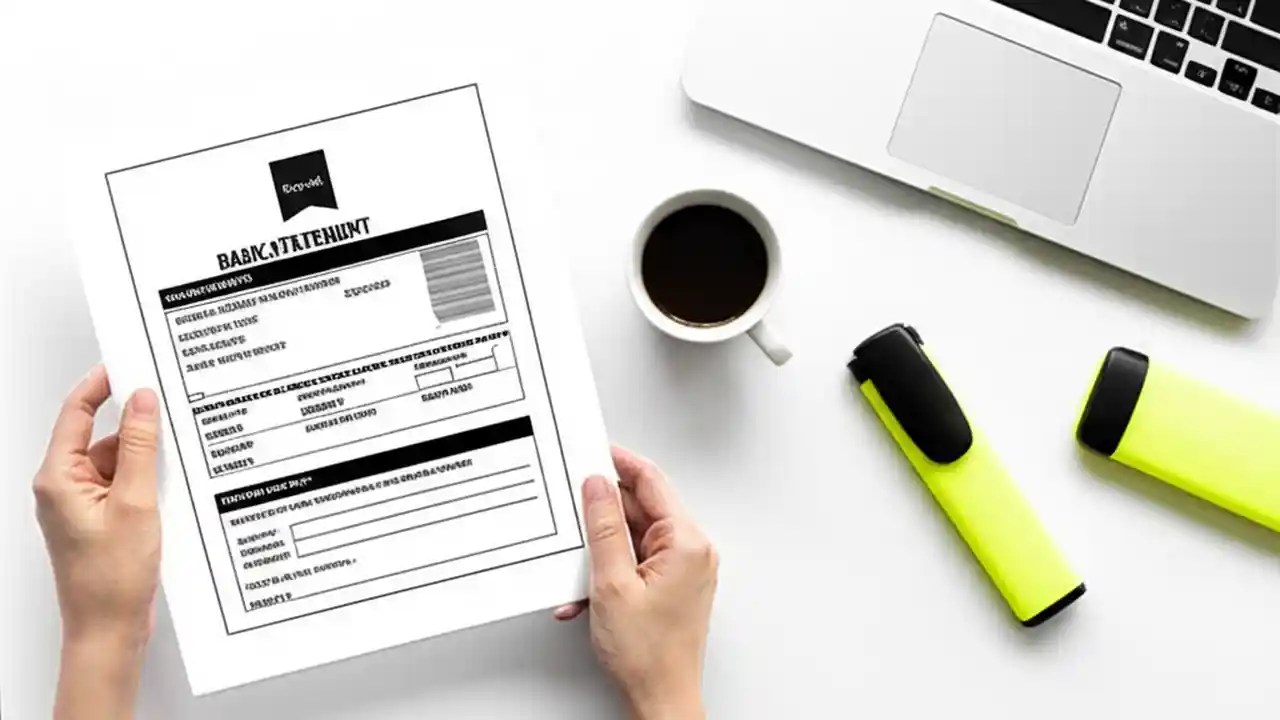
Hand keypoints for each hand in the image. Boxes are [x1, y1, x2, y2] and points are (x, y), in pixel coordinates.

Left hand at [34, 366, 160, 719]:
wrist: (109, 632)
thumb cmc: (110, 580)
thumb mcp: (135, 502)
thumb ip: (139, 447)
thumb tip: (142, 402)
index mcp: (58, 478)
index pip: (76, 412)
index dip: (102, 384)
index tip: (129, 364)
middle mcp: (63, 489)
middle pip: (100, 436)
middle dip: (136, 428)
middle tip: (169, 415)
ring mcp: (81, 506)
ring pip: (117, 463)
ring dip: (145, 462)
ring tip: (170, 475)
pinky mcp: (100, 522)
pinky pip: (124, 487)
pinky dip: (146, 484)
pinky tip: (168, 496)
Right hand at [555, 448, 717, 719]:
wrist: (660, 699)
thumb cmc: (648, 654)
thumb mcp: (611, 584)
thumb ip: (602, 529)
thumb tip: (597, 487)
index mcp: (687, 543)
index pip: (652, 482)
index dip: (621, 462)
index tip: (595, 449)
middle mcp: (691, 552)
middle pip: (642, 508)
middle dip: (602, 509)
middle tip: (571, 499)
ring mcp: (682, 570)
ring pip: (634, 536)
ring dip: (600, 547)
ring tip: (577, 561)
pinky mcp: (670, 587)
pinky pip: (635, 561)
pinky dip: (608, 569)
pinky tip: (585, 590)